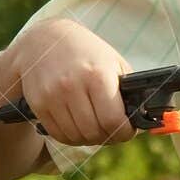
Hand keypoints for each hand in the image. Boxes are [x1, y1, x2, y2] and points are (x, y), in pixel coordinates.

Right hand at [12, 19, 136, 146]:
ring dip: (89, 139)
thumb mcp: (113, 63)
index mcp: (97, 75)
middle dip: (108, 137)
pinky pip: (58, 134)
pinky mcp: (38, 104)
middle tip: (112, 132)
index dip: (124, 132)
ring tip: (96, 129)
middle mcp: (73, 86)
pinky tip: (78, 127)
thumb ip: (127, 90)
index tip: (128, 131)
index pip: (113, 120)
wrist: (44, 40)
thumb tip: (140, 118)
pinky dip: (71, 136)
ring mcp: (53, 96)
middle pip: (94, 132)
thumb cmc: (86, 53)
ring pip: (76, 136)